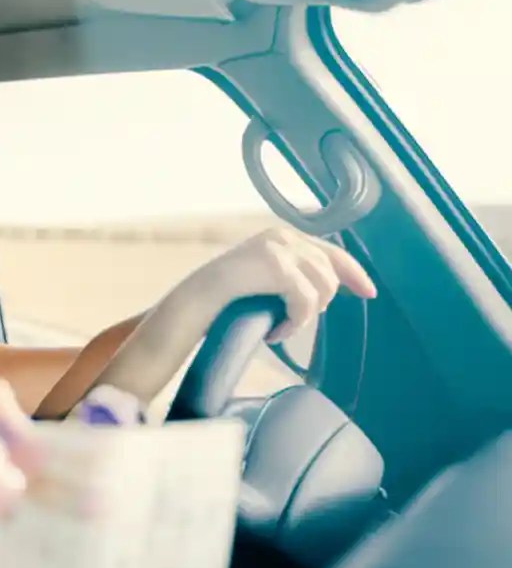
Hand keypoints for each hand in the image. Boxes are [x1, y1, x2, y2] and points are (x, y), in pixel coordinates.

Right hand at [183, 227, 377, 341]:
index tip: (369, 292)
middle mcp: (283, 236)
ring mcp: (279, 248)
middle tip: (293, 321)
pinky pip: (305, 300)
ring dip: (305, 315)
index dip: (354, 273)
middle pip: (330, 272)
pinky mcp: (276, 265)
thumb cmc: (228, 297)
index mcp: (284, 236)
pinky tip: (276, 331)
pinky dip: (295, 322)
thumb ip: (294, 274)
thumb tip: (331, 288)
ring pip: (322, 287)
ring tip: (281, 326)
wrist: (197, 301)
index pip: (332, 252)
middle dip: (320, 303)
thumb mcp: (266, 279)